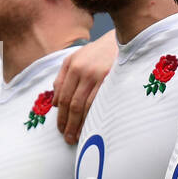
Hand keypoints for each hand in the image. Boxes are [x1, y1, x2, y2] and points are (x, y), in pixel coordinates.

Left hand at [53, 30, 117, 144]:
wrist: (121, 40)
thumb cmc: (97, 53)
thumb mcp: (74, 59)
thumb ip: (61, 79)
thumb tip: (55, 104)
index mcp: (71, 66)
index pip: (63, 97)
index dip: (61, 116)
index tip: (61, 129)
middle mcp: (83, 71)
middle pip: (72, 103)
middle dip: (68, 123)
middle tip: (67, 138)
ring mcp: (98, 76)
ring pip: (85, 106)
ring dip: (80, 124)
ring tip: (77, 137)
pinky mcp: (112, 80)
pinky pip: (100, 102)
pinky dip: (94, 116)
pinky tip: (92, 126)